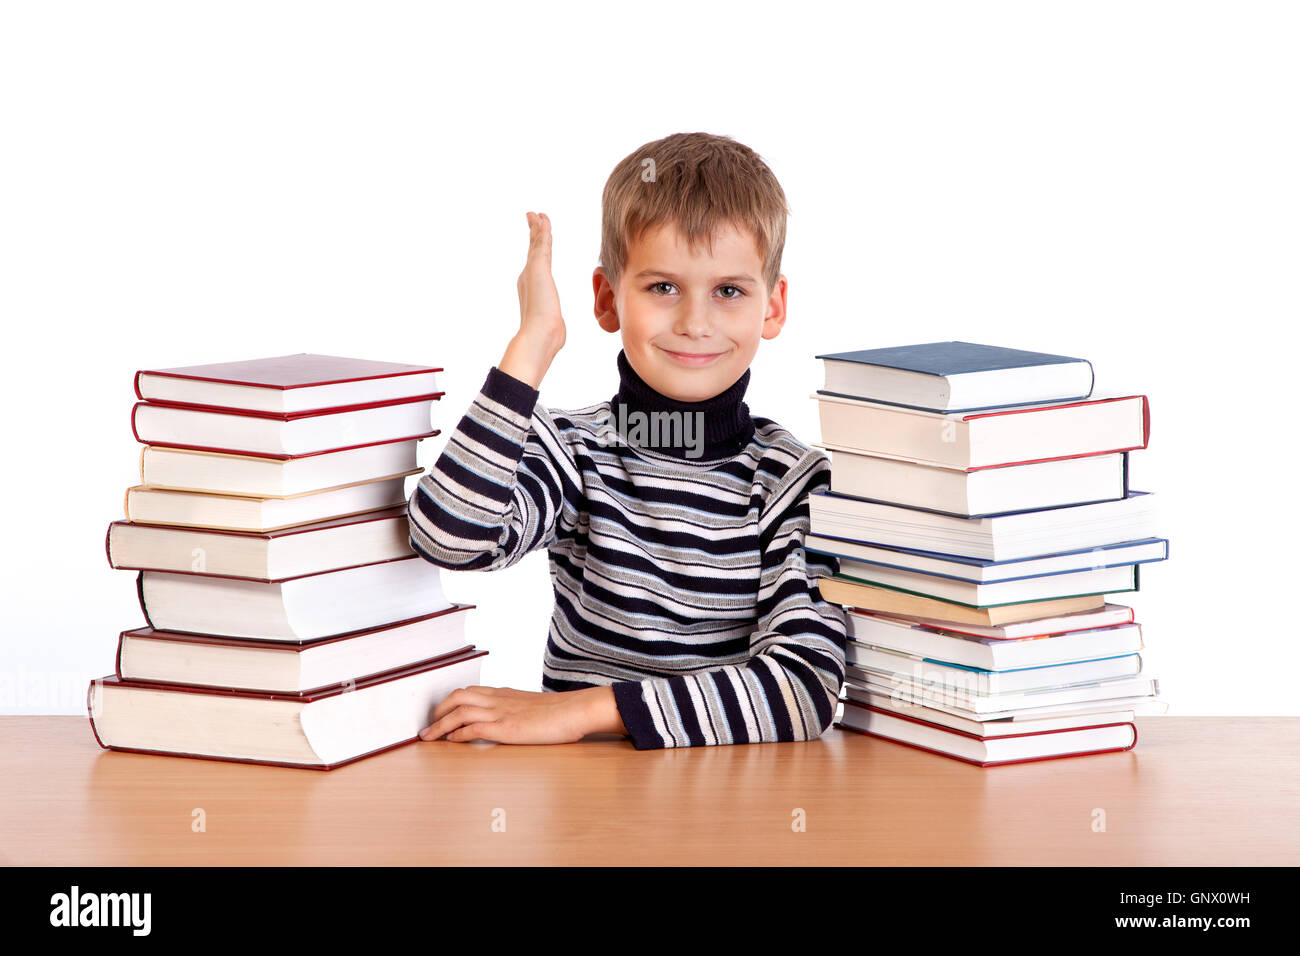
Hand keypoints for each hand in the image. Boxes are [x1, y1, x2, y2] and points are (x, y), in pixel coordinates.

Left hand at [418, 685, 624, 744]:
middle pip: (458, 696)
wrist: (575, 711)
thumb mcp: (532, 707)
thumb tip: (510, 720)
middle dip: (438, 710)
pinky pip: (474, 728)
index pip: (470, 691)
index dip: (451, 702)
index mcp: (505, 693)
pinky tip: (451, 741)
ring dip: (440, 725)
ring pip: (460, 711)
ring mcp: (501, 712)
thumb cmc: (560, 712)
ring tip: (429, 737)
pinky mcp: (506, 727)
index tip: (440, 713)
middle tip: (428, 726)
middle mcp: (499, 699)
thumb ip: (517, 709)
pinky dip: (458, 734)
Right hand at [500, 211, 565, 387]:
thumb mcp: (551, 326)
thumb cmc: (545, 336)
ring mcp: (532, 271)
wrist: (538, 336)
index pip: (535, 264)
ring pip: (536, 244)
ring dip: (537, 227)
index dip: (535, 251)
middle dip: (533, 234)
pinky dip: (542, 230)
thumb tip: (557, 338)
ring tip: (537, 214)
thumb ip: (552, 325)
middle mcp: (527, 277)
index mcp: (530, 289)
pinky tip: (543, 219)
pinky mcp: (538, 267)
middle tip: (532, 219)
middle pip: (532, 250)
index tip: (536, 241)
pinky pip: (542, 243)